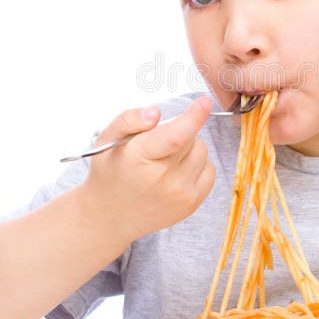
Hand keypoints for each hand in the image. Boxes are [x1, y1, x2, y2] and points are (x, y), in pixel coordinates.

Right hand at [80, 97, 215, 242]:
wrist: (111, 216)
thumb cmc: (112, 170)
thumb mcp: (108, 139)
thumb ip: (129, 119)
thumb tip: (156, 112)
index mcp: (138, 159)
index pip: (175, 137)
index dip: (194, 117)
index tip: (205, 102)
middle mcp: (162, 180)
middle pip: (190, 138)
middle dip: (179, 131)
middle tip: (158, 144)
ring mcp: (180, 194)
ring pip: (202, 151)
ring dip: (189, 148)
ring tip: (165, 159)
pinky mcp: (192, 203)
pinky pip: (210, 169)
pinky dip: (198, 164)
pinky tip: (177, 172)